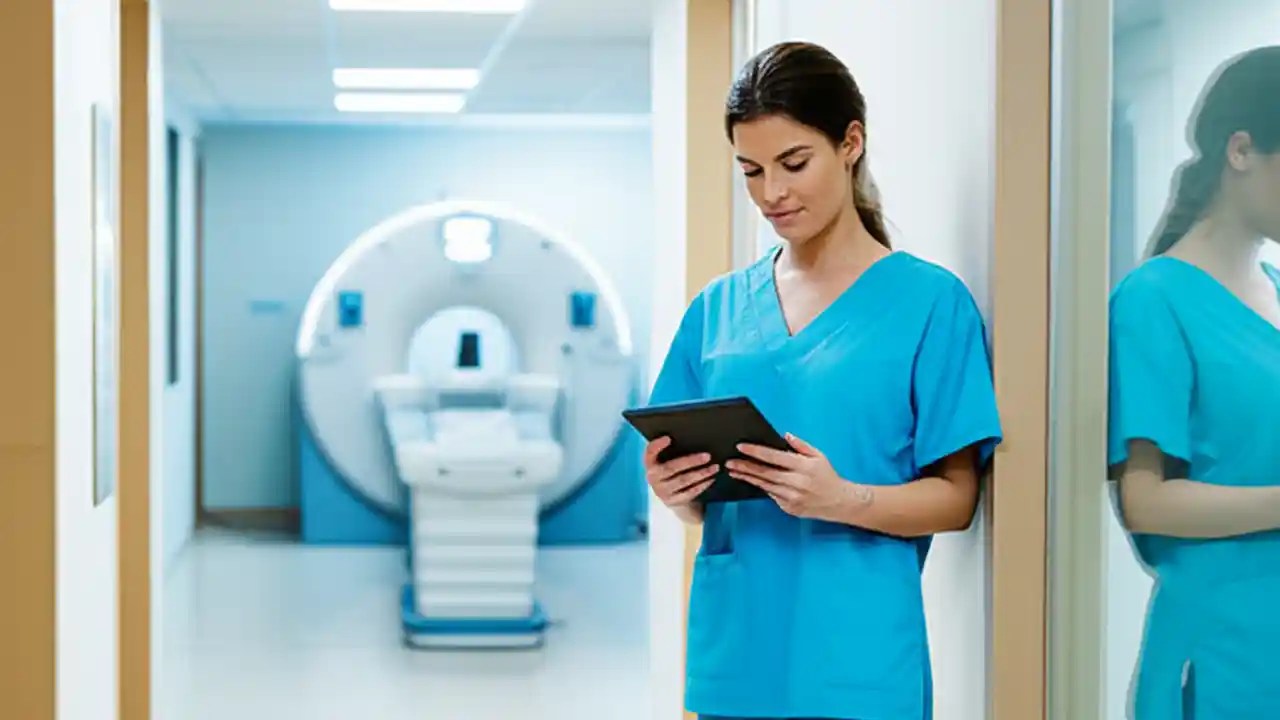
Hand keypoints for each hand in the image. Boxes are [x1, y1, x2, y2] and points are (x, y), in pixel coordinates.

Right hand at [644, 436, 717, 509]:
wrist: (673, 497)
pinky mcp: (672, 502)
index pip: (649, 452)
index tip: (668, 438)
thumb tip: (694, 438)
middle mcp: (652, 478)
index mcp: (650, 464)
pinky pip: (689, 492)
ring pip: (683, 480)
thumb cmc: (673, 472)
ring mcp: (662, 491)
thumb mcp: (669, 461)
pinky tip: (711, 478)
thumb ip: (674, 451)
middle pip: (671, 468)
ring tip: (714, 467)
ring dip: (701, 473)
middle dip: (691, 461)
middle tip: (707, 456)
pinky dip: (702, 485)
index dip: (657, 445)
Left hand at [727, 434, 854, 520]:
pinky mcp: (789, 508)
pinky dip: (760, 487)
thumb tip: (785, 436)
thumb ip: (801, 446)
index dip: (756, 451)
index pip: (774, 457)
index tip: (741, 447)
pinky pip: (771, 495)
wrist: (839, 502)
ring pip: (764, 486)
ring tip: (733, 471)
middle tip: (729, 461)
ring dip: (747, 477)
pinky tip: (749, 480)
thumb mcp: (819, 456)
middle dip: (745, 466)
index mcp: (803, 467)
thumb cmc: (828, 477)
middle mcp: (796, 483)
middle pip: (765, 473)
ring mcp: (792, 497)